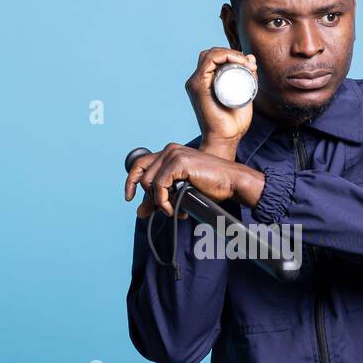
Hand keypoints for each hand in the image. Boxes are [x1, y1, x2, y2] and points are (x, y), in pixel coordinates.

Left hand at [124, 143, 244, 218]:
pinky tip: (174, 208)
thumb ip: (159, 199)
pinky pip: (160, 186)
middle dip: (145, 195)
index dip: (131, 181)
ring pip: (149, 182)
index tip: (130, 197)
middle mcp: (170, 149)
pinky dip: (163, 201)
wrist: (232, 181)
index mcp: (170, 152)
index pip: (140, 163)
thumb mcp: (180, 193)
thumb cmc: (211, 186)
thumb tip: (139, 212)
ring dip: (158, 202)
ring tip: (173, 210)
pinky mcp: (179, 163)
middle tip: (153, 209)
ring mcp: (174, 154)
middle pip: (141, 173)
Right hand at [186, 47, 256, 157]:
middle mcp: (197, 81)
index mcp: (205, 82)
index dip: (232, 54)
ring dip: (228, 53)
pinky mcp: (198, 86)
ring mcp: (196, 83)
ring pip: (209, 54)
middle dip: (231, 52)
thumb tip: (251, 59)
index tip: (250, 64)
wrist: (226, 139)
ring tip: (245, 63)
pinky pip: (208, 62)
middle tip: (248, 63)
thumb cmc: (234, 123)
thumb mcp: (245, 94)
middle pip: (210, 54)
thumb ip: (248, 79)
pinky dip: (223, 56)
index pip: (214, 58)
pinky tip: (237, 61)